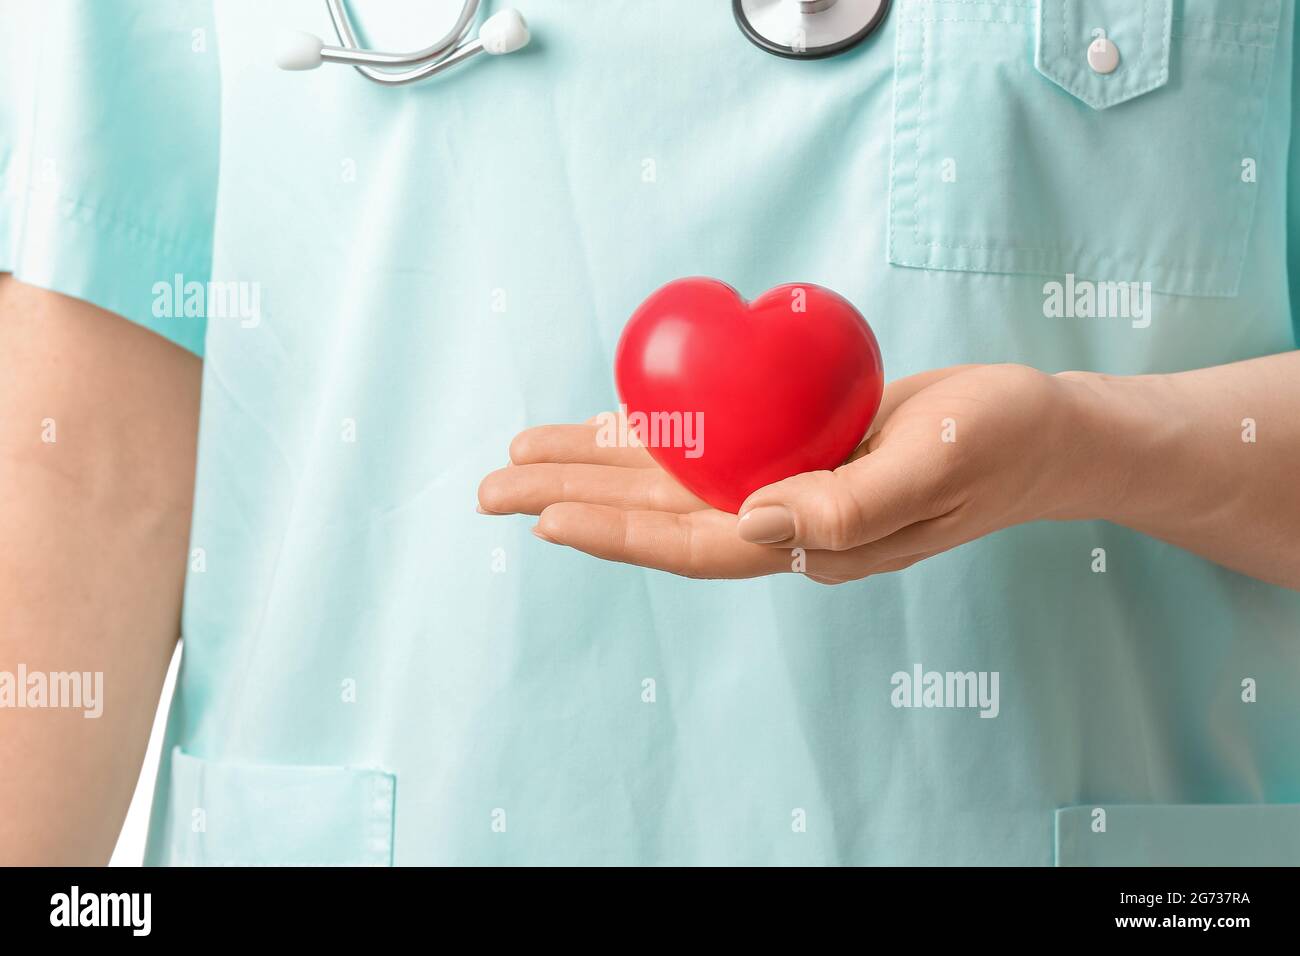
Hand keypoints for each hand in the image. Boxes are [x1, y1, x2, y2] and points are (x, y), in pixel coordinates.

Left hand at [476, 364, 1105, 582]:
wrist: (1040, 431)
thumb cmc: (998, 442)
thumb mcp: (938, 462)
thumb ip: (853, 503)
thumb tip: (760, 519)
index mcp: (809, 540)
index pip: (694, 544)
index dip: (618, 532)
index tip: (545, 517)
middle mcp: (781, 519)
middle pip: (658, 514)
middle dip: (575, 500)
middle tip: (491, 489)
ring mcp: (783, 485)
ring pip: (669, 478)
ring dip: (594, 466)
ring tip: (521, 457)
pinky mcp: (791, 449)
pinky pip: (706, 443)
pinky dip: (652, 432)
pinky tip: (605, 422)